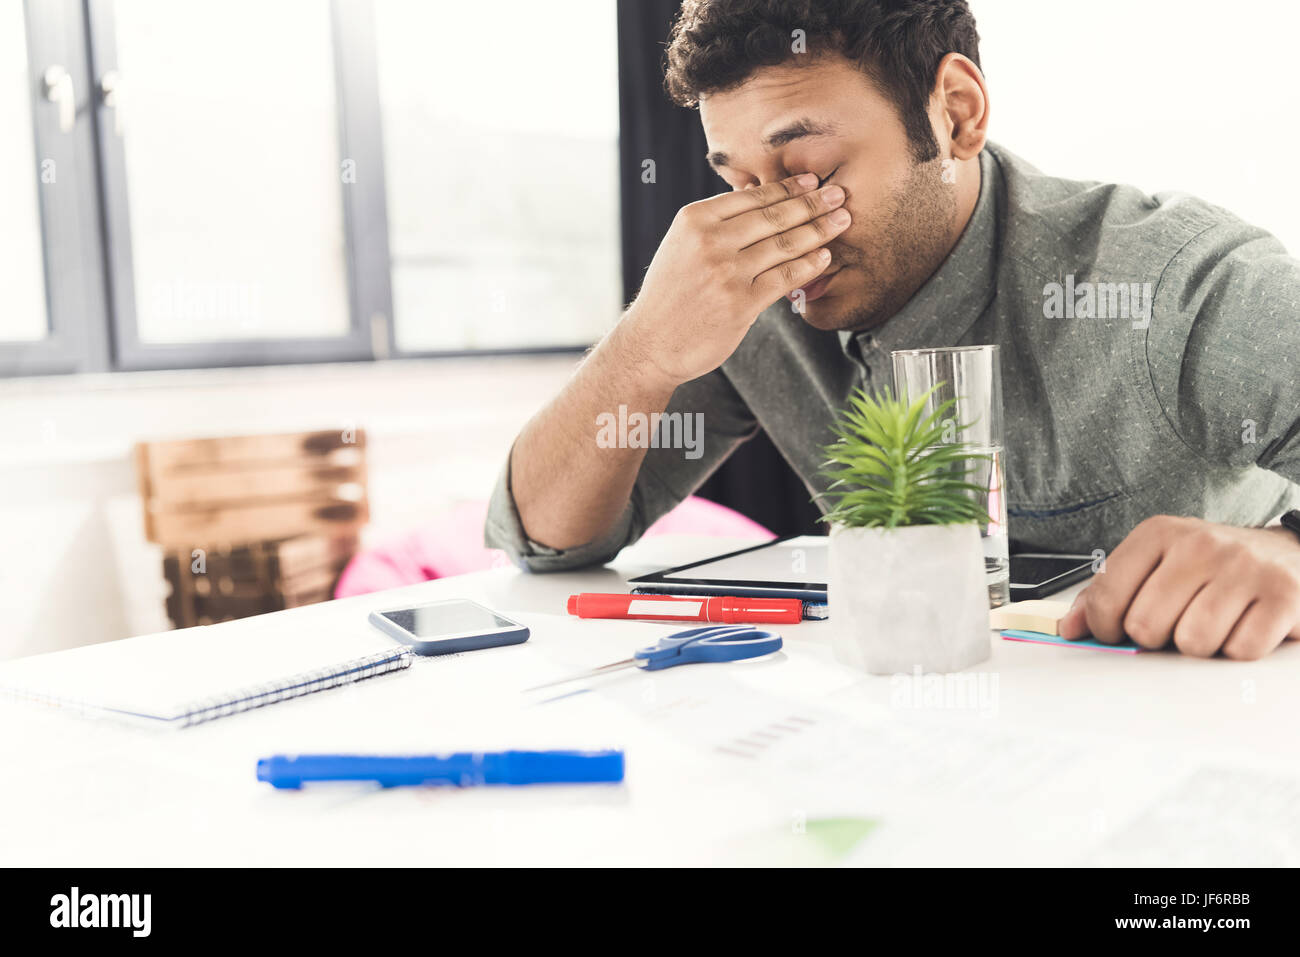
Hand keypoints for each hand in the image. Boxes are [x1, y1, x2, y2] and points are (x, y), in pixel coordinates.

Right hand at [619, 173, 851, 387]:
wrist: (651, 343)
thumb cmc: (672, 294)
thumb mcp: (682, 245)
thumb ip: (716, 223)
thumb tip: (758, 193)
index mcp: (694, 219)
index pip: (752, 197)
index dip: (788, 187)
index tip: (813, 181)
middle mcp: (709, 241)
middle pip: (773, 216)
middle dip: (811, 203)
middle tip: (839, 194)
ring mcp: (726, 273)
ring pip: (784, 245)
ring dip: (818, 230)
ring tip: (841, 221)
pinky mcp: (740, 303)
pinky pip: (785, 278)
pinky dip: (808, 265)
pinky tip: (824, 256)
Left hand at [1058, 515, 1299, 658]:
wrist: (1289, 554)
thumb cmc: (1213, 566)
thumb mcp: (1157, 564)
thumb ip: (1108, 593)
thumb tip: (1070, 628)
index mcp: (1160, 533)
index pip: (1107, 596)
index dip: (1106, 627)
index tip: (1117, 630)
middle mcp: (1200, 544)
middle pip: (1146, 626)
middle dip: (1158, 638)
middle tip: (1177, 623)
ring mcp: (1243, 568)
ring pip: (1192, 642)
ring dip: (1200, 646)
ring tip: (1213, 622)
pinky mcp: (1283, 595)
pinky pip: (1240, 650)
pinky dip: (1239, 650)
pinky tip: (1243, 625)